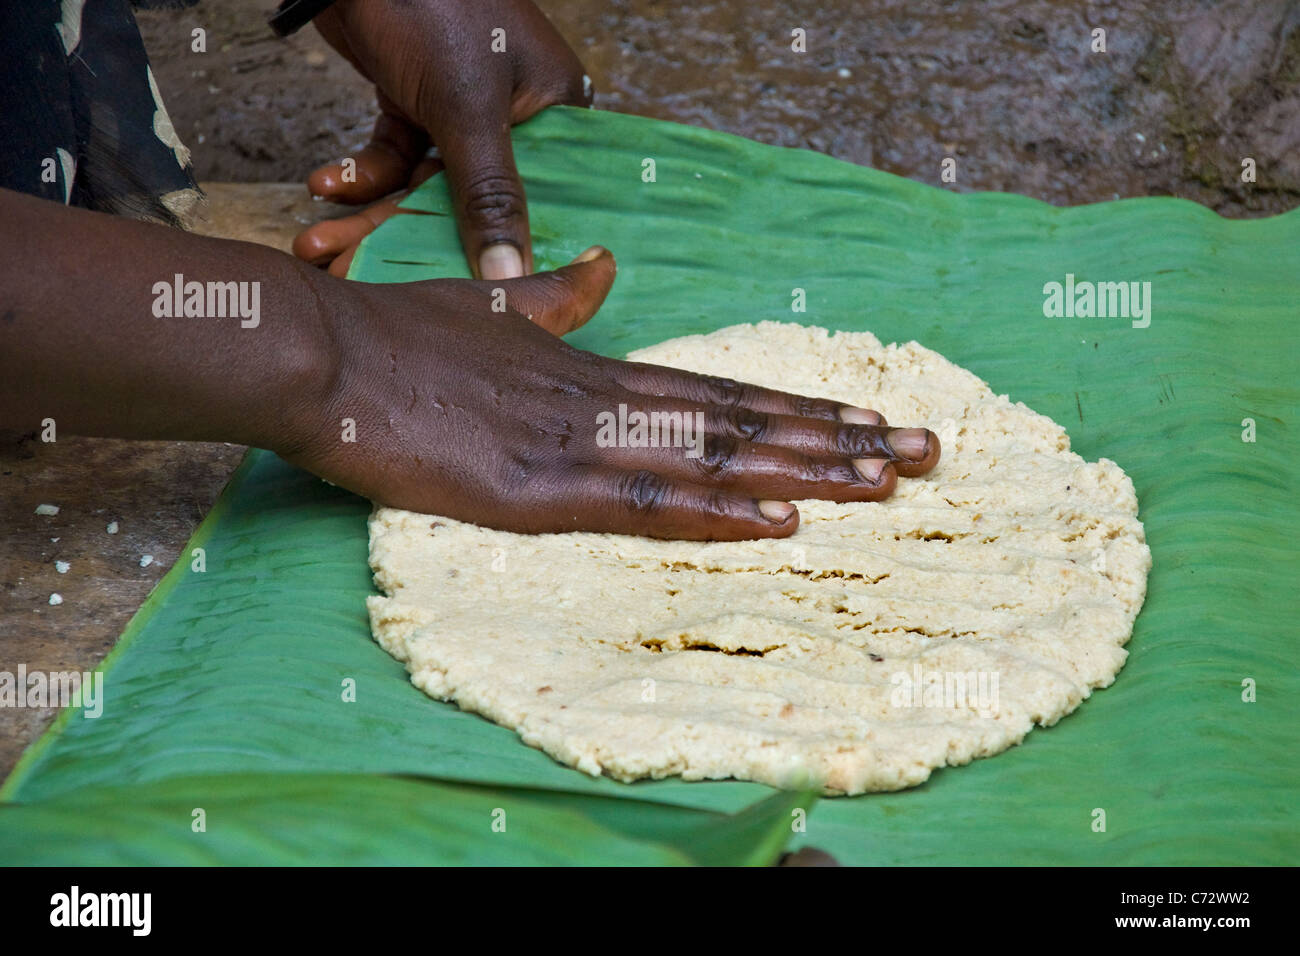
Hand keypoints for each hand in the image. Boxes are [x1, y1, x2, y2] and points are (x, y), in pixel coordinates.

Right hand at [281, 251, 941, 540]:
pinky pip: (645, 504)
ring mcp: (576, 446)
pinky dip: (719, 511)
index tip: (870, 417)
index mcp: (595, 367)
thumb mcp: (490, 310)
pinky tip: (782, 519)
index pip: (722, 390)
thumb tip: (604, 271)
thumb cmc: (399, 335)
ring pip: (715, 457)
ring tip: (890, 480)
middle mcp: (605, 401)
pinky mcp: (535, 493)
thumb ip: (555, 298)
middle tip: (929, 451)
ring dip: (807, 471)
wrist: (323, 353)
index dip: (801, 406)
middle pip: (743, 421)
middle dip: (839, 439)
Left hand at [299, 0, 591, 278]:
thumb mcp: (466, 110)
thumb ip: (489, 196)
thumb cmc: (433, 6)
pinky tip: (326, 182)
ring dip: (370, 214)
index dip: (506, 249)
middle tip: (360, 271)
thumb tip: (509, 275)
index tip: (470, 297)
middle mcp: (515, 117)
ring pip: (424, 187)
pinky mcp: (415, 104)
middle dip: (408, 236)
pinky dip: (361, 175)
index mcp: (555, 111)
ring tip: (321, 242)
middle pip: (473, 202)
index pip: (544, 199)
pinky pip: (394, 159)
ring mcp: (462, 112)